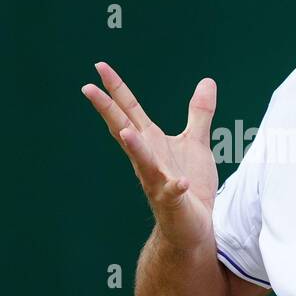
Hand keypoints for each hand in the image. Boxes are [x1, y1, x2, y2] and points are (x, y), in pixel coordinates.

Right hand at [82, 61, 219, 250]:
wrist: (193, 227)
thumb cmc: (190, 186)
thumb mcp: (196, 143)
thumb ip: (199, 113)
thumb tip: (207, 81)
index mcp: (152, 143)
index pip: (130, 111)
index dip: (116, 89)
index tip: (100, 67)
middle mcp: (148, 160)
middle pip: (125, 130)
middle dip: (108, 109)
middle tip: (88, 87)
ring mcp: (157, 181)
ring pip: (142, 162)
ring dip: (134, 147)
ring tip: (124, 130)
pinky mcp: (172, 202)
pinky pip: (172, 192)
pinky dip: (174, 186)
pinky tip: (179, 181)